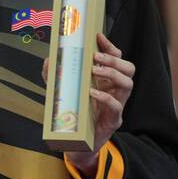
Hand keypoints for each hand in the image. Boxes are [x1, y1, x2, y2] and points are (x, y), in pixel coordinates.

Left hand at [42, 32, 134, 172]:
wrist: (76, 141)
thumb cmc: (73, 112)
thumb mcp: (61, 89)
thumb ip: (54, 74)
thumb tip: (49, 59)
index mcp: (106, 80)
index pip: (117, 58)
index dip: (110, 46)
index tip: (97, 36)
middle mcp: (115, 89)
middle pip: (128, 68)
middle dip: (113, 59)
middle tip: (95, 57)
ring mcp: (117, 104)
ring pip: (128, 84)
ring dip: (112, 74)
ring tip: (95, 70)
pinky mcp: (113, 119)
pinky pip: (116, 106)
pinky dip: (105, 97)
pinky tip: (92, 92)